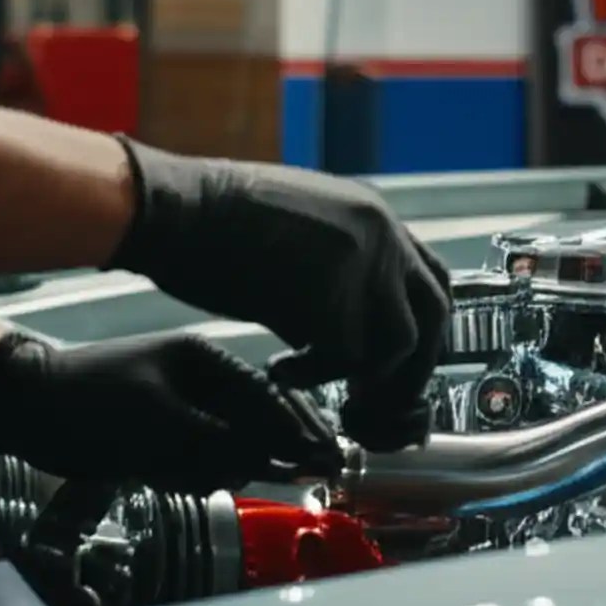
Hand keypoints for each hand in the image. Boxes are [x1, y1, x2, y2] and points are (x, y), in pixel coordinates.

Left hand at [0, 332, 341, 493]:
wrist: (28, 407)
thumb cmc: (95, 398)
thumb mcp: (160, 415)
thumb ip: (216, 437)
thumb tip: (263, 456)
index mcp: (206, 361)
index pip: (265, 394)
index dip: (294, 425)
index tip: (320, 452)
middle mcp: (203, 385)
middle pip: (257, 421)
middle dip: (269, 445)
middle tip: (308, 467)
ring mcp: (186, 411)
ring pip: (229, 446)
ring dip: (215, 464)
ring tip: (182, 469)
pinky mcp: (167, 436)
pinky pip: (198, 460)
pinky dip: (187, 472)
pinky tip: (161, 472)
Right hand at [107, 138, 450, 450]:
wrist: (170, 208)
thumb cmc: (212, 223)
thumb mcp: (299, 235)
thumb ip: (338, 278)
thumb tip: (350, 334)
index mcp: (375, 216)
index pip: (431, 279)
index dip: (423, 326)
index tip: (403, 360)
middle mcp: (382, 235)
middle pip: (435, 314)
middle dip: (412, 366)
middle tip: (375, 397)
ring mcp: (363, 263)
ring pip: (400, 344)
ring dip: (363, 376)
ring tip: (315, 379)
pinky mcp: (333, 296)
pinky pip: (349, 359)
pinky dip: (316, 376)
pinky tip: (280, 370)